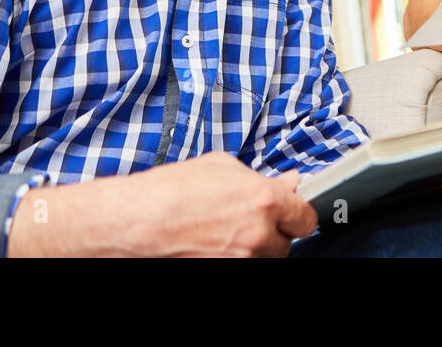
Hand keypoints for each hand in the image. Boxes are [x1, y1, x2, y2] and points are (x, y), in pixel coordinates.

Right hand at [8, 151, 318, 256]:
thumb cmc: (171, 190)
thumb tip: (290, 182)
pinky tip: (213, 246)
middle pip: (285, 243)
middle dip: (271, 233)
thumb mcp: (222, 167)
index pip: (306, 218)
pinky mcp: (226, 273)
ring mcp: (242, 260)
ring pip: (264, 259)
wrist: (136, 222)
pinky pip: (242, 266)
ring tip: (224, 234)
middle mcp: (258, 234)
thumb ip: (262, 177)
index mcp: (266, 201)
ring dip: (253, 249)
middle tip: (246, 222)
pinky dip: (234, 258)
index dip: (297, 215)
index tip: (290, 214)